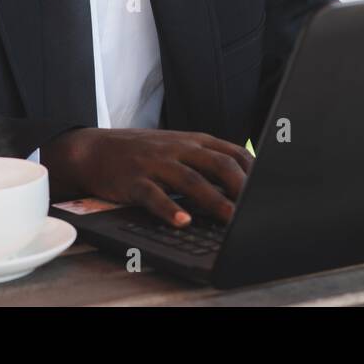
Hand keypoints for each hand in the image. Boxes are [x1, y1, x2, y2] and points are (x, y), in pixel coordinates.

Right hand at [45, 128, 252, 226]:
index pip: (232, 151)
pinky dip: (169, 209)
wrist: (95, 149)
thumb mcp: (178, 148)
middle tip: (255, 207)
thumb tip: (243, 184)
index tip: (268, 189)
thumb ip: (207, 161)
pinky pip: (154, 195)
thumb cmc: (144, 153)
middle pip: (217, 164)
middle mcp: (178, 148)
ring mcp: (156, 163)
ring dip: (213, 201)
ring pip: (190, 180)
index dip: (253, 171)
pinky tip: (182, 222)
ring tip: (230, 219)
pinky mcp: (134, 180)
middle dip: (240, 186)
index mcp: (193, 141)